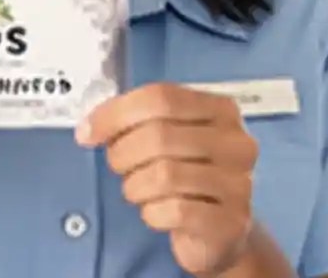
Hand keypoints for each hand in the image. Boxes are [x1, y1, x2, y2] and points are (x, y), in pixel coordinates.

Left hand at [77, 83, 257, 277]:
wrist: (222, 230)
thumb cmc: (190, 176)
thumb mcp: (167, 137)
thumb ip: (132, 121)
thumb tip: (89, 128)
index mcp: (221, 110)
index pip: (161, 98)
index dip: (116, 114)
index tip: (88, 132)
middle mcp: (237, 143)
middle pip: (159, 135)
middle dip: (123, 154)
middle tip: (120, 167)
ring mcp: (239, 183)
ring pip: (164, 175)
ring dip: (136, 186)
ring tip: (139, 190)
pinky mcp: (232, 221)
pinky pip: (176, 211)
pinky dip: (153, 213)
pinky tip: (156, 211)